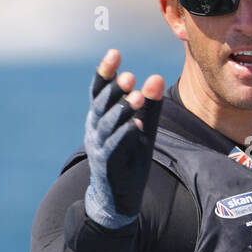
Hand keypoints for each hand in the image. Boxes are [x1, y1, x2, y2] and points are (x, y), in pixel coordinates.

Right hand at [83, 49, 163, 227]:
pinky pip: (114, 147)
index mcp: (100, 116)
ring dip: (121, 110)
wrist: (118, 197)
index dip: (105, 72)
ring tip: (136, 98)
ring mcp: (99, 147)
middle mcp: (95, 128)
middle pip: (101, 104)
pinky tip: (135, 125)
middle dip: (114, 90)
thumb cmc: (129, 158)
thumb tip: (157, 77)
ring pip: (107, 124)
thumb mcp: (142, 129)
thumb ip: (149, 106)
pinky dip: (124, 135)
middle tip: (129, 75)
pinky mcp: (108, 165)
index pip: (99, 90)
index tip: (114, 53)